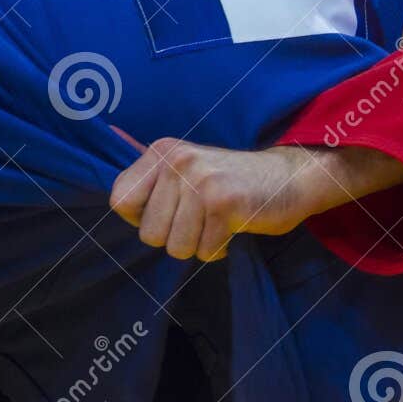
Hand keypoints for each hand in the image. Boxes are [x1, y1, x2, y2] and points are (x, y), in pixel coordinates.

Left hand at [110, 139, 314, 259]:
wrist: (290, 176)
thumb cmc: (233, 180)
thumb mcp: (187, 166)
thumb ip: (152, 173)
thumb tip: (112, 152)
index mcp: (163, 151)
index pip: (121, 201)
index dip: (142, 219)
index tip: (168, 213)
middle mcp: (178, 162)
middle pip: (149, 233)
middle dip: (175, 238)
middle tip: (201, 220)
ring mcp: (201, 182)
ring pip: (176, 246)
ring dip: (198, 246)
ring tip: (216, 225)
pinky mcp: (224, 204)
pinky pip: (205, 250)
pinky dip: (219, 250)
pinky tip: (231, 230)